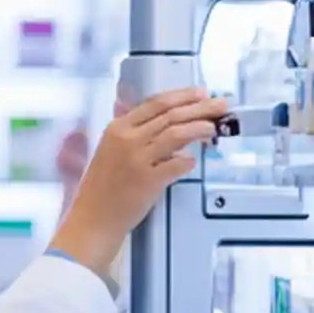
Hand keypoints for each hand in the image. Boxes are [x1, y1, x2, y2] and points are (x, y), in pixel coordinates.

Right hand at [49, 87, 228, 278]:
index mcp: (118, 127)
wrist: (93, 219)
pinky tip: (194, 162)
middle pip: (171, 114)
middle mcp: (127, 139)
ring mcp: (137, 159)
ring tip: (214, 128)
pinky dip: (188, 161)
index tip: (201, 93)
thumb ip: (132, 131)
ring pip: (176, 134)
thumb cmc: (102, 188)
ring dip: (199, 128)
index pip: (156, 102)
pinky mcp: (148, 181)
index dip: (183, 96)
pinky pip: (176, 164)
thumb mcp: (110, 150)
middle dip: (200, 107)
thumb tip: (160, 117)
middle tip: (220, 105)